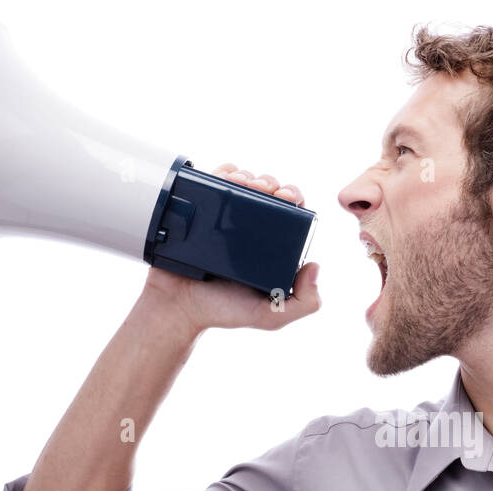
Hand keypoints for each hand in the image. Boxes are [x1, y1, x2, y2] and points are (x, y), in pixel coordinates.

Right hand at [139, 164, 320, 335]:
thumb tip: (316, 267)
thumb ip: (302, 303)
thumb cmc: (222, 312)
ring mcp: (224, 219)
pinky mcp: (201, 211)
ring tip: (244, 183)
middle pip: (270, 193)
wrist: (177, 307)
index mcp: (272, 248)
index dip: (295, 199)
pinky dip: (225, 172)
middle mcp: (251, 231)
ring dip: (249, 176)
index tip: (287, 198)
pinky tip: (228, 176)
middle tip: (265, 189)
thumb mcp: (270, 316)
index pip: (293, 215)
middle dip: (272, 183)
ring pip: (244, 184)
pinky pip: (215, 182)